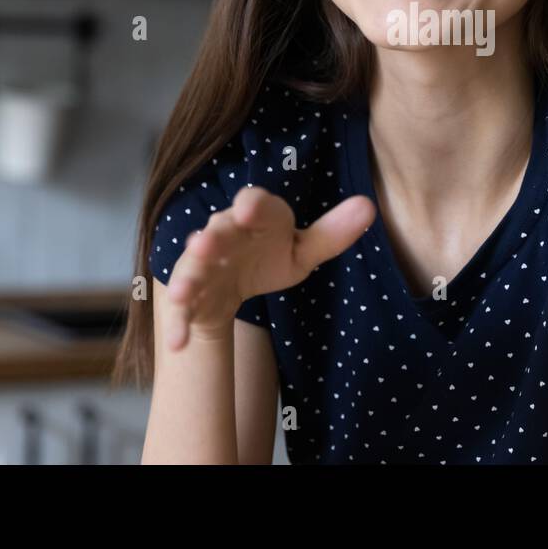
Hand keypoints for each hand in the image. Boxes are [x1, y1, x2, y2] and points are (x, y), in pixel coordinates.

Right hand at [161, 186, 374, 350]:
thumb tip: (369, 206)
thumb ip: (333, 233)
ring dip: (186, 279)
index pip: (257, 205)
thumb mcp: (304, 250)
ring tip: (181, 294)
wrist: (232, 286)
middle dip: (210, 239)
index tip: (248, 208)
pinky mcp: (191, 294)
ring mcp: (203, 264)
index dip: (252, 205)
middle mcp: (225, 234)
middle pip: (218, 233)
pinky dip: (179, 324)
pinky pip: (183, 309)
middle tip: (202, 243)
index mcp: (258, 218)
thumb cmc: (270, 257)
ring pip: (192, 268)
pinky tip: (179, 344)